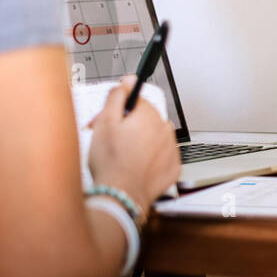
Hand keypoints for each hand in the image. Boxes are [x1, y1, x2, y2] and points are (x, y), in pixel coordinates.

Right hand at [88, 77, 179, 211]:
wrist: (120, 195)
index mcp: (149, 116)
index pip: (136, 100)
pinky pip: (161, 156)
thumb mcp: (104, 122)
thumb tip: (127, 81)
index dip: (118, 108)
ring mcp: (171, 149)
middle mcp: (165, 129)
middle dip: (128, 124)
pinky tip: (135, 165)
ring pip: (154, 137)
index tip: (109, 116)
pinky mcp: (172, 167)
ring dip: (140, 141)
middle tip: (109, 138)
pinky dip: (150, 158)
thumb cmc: (111, 162)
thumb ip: (117, 97)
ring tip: (121, 154)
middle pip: (145, 118)